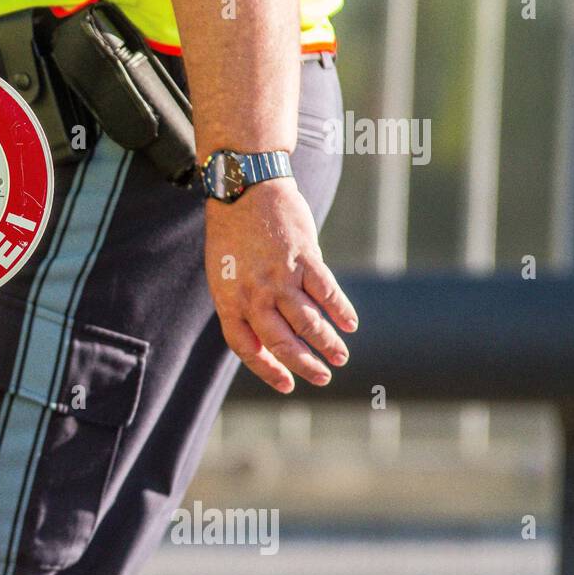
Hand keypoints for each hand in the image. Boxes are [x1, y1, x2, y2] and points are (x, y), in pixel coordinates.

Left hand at [204, 177, 357, 392]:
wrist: (244, 189)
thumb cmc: (232, 236)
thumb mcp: (222, 275)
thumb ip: (240, 307)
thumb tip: (261, 344)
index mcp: (228, 300)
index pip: (246, 347)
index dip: (267, 370)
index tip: (287, 385)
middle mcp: (253, 294)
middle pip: (281, 342)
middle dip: (305, 365)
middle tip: (323, 378)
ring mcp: (279, 276)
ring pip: (308, 322)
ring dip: (328, 343)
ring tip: (340, 357)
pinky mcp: (304, 257)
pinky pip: (327, 292)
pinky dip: (341, 311)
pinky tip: (351, 324)